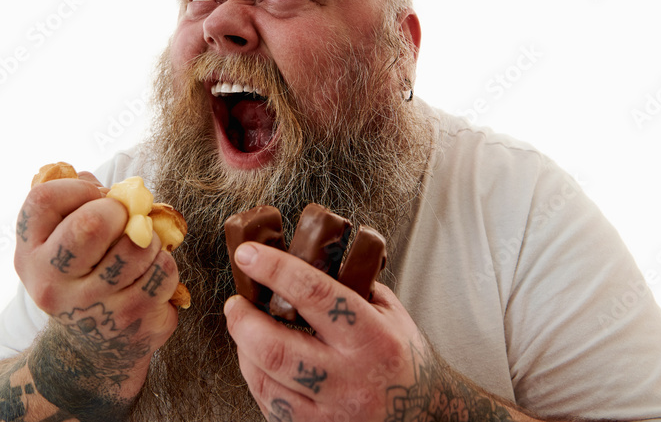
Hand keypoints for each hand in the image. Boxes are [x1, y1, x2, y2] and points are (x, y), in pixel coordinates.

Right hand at [14, 171, 179, 403]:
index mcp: (30, 254)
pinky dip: (165, 263)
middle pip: (91, 224)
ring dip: (149, 238)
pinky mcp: (129, 321)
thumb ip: (80, 204)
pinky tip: (152, 271)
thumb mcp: (62, 240)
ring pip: (136, 246)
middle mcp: (51, 284)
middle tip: (125, 218)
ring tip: (141, 246)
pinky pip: (162, 272)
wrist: (93, 348)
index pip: (43, 199)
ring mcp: (90, 307)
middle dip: (118, 211)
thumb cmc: (84, 272)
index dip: (78, 188)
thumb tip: (117, 188)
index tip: (95, 196)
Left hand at [223, 242, 463, 421]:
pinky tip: (257, 359)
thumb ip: (350, 285)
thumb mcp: (389, 311)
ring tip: (243, 328)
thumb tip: (304, 256)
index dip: (274, 269)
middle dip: (243, 321)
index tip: (248, 254)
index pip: (314, 295)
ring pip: (266, 380)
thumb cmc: (402, 356)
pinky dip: (255, 376)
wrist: (424, 412)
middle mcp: (349, 377)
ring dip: (243, 348)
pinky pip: (271, 404)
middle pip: (276, 348)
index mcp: (371, 337)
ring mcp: (332, 409)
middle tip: (236, 302)